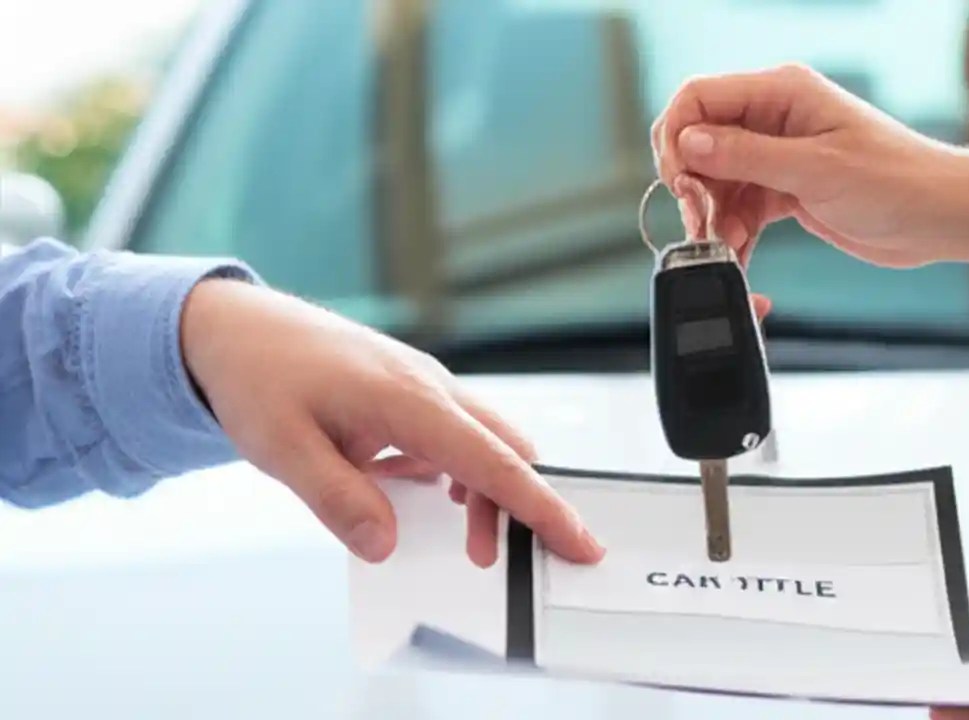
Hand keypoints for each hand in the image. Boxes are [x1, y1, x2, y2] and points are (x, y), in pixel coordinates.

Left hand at [179, 279, 605, 567]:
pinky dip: (459, 471)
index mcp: (408, 400)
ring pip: (487, 442)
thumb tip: (384, 544)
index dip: (541, 508)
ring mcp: (424, 384)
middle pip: (506, 451)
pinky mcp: (412, 390)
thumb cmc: (258, 376)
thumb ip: (337, 499)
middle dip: (518, 507)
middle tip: (497, 560)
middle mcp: (429, 387)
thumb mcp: (281, 449)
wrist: (236, 326)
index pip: (494, 463)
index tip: (580, 541)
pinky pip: (458, 433)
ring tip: (462, 539)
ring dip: (485, 493)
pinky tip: (420, 490)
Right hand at [651, 64, 968, 284]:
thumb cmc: (897, 181)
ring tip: (727, 249)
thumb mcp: (815, 169)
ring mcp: (779, 155)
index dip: (677, 137)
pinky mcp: (786, 189)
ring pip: (717, 182)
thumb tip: (688, 144)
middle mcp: (774, 118)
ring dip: (713, 218)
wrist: (939, 218)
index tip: (680, 182)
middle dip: (693, 186)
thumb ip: (747, 156)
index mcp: (782, 92)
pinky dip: (734, 233)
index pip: (700, 98)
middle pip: (700, 143)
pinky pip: (740, 208)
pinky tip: (739, 255)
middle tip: (700, 223)